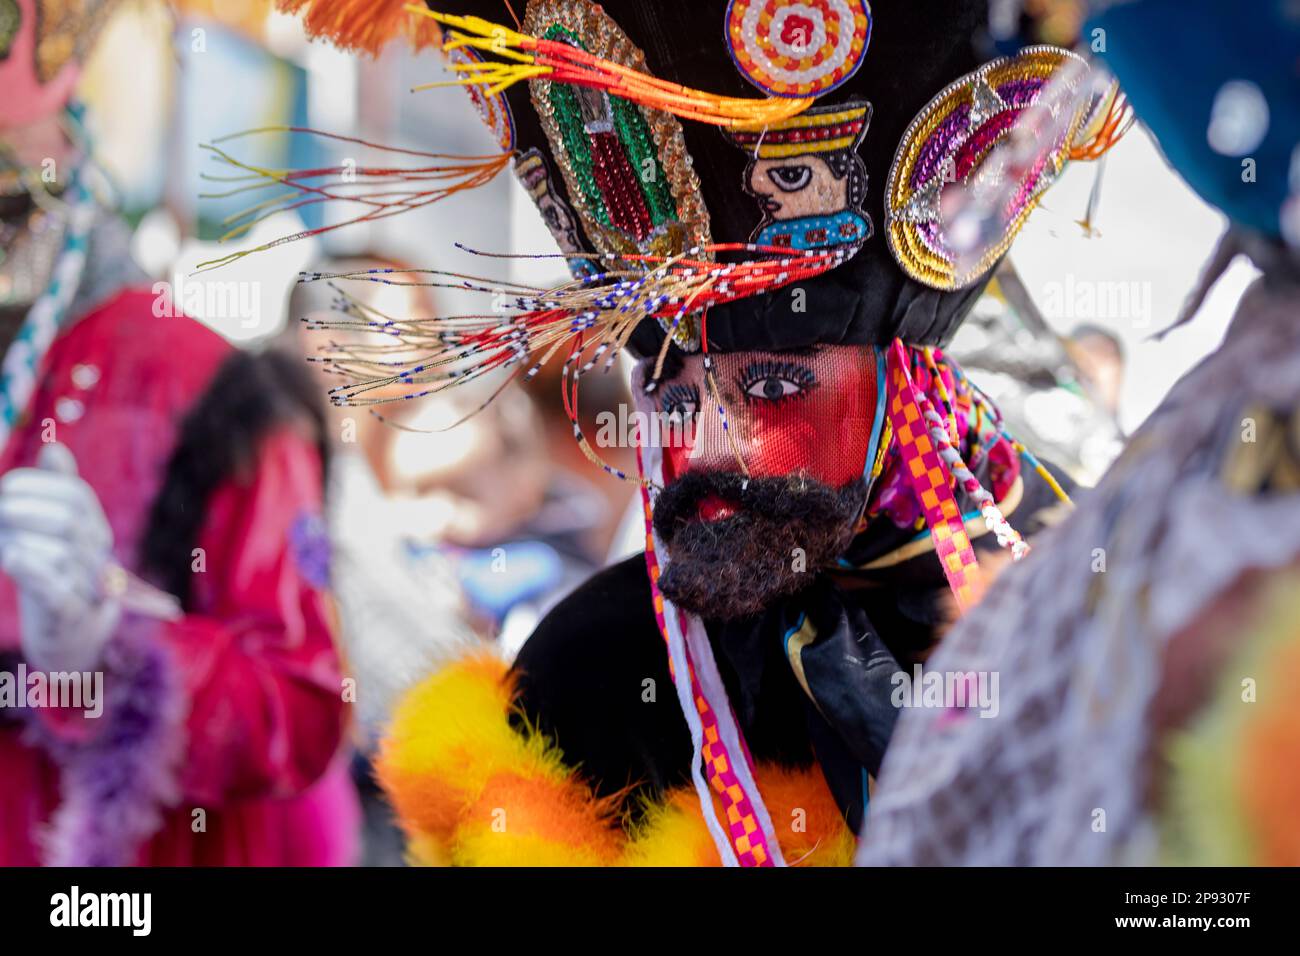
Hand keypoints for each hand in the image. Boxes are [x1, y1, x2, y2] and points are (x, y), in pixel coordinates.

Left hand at [0, 442, 119, 672]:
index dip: (37, 485)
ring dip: (17, 543)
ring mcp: (86, 587)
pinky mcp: (68, 616)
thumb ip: (60, 491)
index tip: (6, 488)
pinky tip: (12, 557)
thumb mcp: (62, 533)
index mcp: (96, 530)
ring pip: (55, 553)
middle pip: (66, 520)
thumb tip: (55, 448)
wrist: (74, 637)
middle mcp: (98, 556)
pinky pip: (54, 589)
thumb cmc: (61, 576)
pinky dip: (32, 570)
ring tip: (3, 547)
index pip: (75, 495)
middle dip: (21, 512)